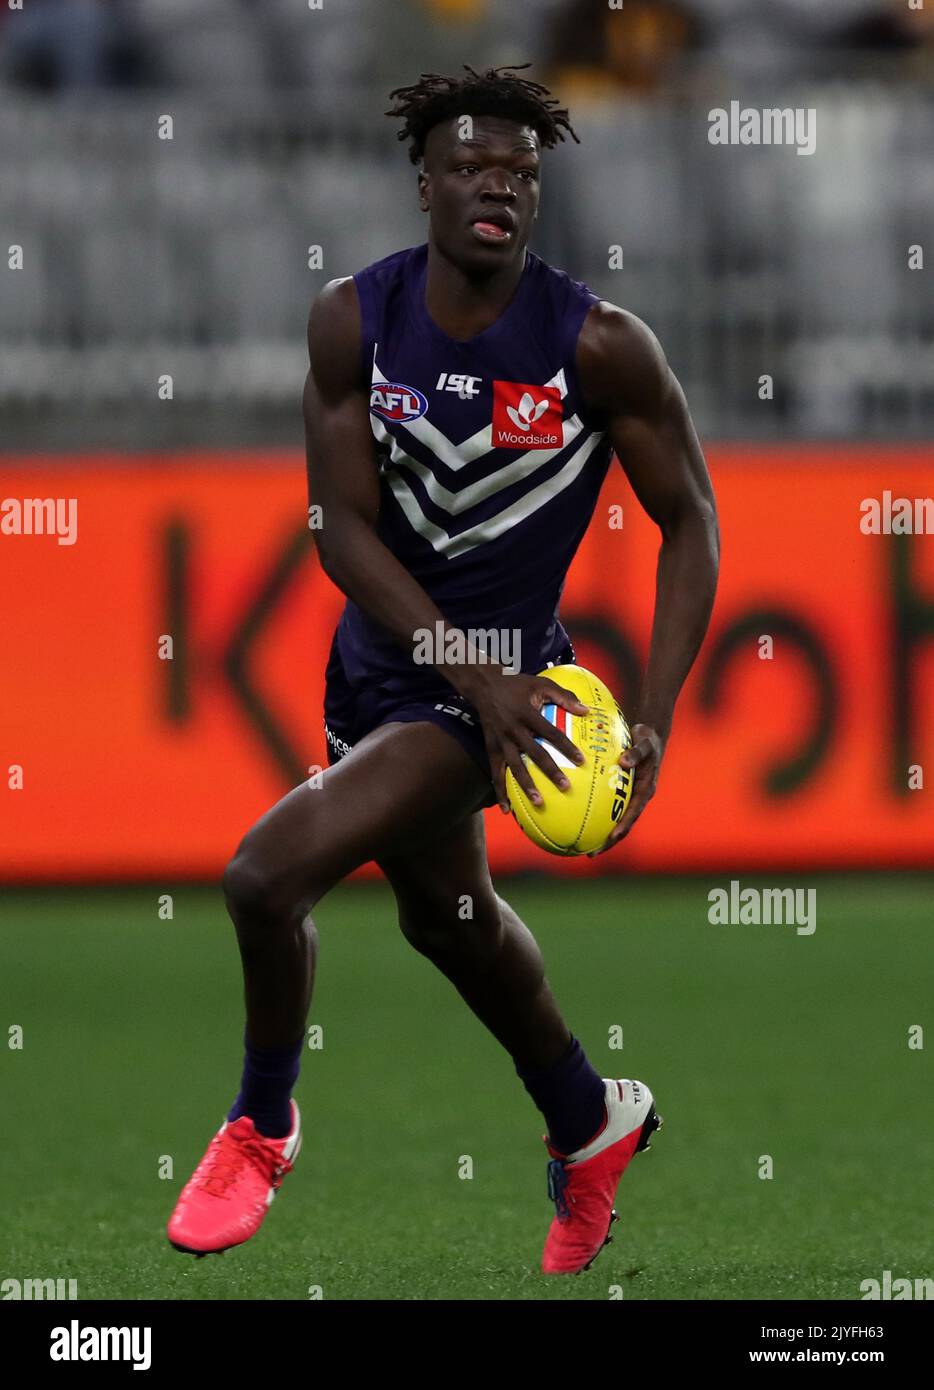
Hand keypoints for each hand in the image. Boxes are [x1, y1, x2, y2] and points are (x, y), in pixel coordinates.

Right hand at [465, 670, 588, 813]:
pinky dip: (500, 791)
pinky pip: (495, 773)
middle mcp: (513, 729)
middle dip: (550, 771)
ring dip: (526, 786)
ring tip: (539, 803)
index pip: (550, 732)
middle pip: (534, 753)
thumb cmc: (517, 685)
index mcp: (527, 714)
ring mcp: (500, 741)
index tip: (580, 760)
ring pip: (514, 767)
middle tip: (565, 787)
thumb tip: (586, 710)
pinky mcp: (491, 748)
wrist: (483, 686)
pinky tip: (507, 809)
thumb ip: (563, 696)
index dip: (565, 746)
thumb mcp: (541, 683)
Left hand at [587, 723, 665, 856]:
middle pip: (622, 826)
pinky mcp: (619, 793)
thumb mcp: (645, 744)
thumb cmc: (646, 740)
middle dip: (607, 842)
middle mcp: (636, 799)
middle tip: (591, 854)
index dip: (623, 827)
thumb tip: (624, 761)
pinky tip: (570, 816)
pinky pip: (604, 806)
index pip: (633, 814)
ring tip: (578, 846)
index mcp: (645, 791)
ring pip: (612, 820)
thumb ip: (636, 752)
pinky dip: (591, 813)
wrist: (647, 737)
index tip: (611, 838)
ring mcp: (627, 798)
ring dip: (598, 834)